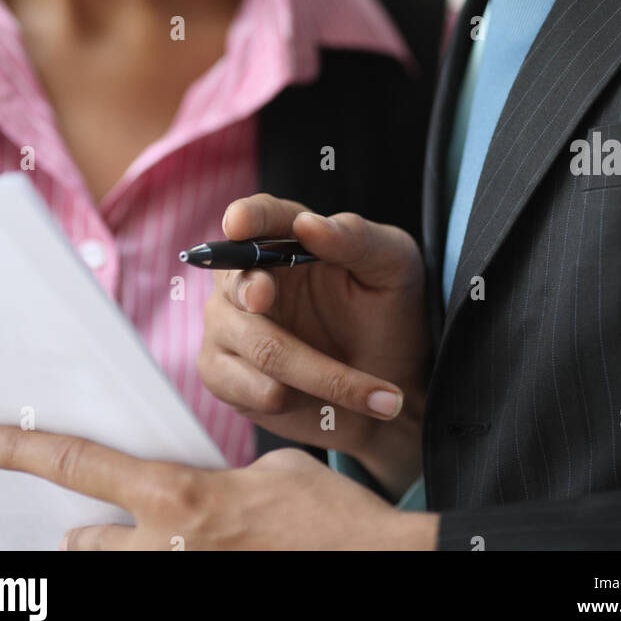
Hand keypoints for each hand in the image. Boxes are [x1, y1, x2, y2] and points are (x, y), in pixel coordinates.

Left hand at [0, 427, 438, 550]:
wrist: (372, 564)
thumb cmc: (326, 515)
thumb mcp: (267, 468)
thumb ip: (213, 477)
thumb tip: (192, 489)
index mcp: (181, 498)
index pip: (84, 466)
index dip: (26, 453)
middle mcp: (167, 552)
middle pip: (85, 547)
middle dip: (86, 537)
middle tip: (95, 529)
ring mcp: (180, 587)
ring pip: (111, 577)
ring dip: (120, 562)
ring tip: (156, 546)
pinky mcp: (203, 602)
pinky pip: (155, 588)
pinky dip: (160, 568)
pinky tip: (195, 554)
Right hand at [198, 194, 431, 493]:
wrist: (394, 391)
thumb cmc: (391, 315)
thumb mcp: (393, 266)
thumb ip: (355, 238)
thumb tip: (307, 224)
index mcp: (286, 238)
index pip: (256, 217)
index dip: (245, 217)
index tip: (238, 222)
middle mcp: (247, 277)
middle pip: (238, 283)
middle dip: (250, 290)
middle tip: (264, 296)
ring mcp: (230, 328)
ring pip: (257, 347)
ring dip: (319, 374)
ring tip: (376, 393)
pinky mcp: (225, 376)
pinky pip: (244, 388)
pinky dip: (293, 398)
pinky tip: (328, 403)